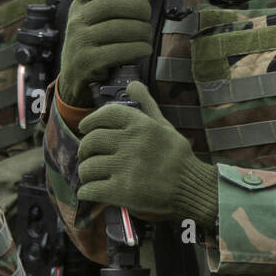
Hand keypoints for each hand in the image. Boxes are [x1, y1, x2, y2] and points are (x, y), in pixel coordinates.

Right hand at [57, 0, 152, 107]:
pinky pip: (121, 51)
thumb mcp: (94, 21)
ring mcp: (80, 40)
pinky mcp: (87, 61)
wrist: (75, 81)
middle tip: (147, 16)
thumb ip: (112, 4)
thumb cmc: (93, 45)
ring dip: (143, 33)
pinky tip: (143, 49)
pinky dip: (138, 49)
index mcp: (80, 5)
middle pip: (115, 3)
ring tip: (146, 37)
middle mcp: (77, 20)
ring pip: (122, 28)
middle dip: (140, 9)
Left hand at [77, 80, 217, 226]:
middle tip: (86, 155)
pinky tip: (91, 191)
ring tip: (90, 176)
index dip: (90, 121)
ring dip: (85, 172)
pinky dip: (86, 192)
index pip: (106, 114)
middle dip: (84, 149)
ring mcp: (126, 167)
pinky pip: (90, 189)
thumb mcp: (164, 126)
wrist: (191, 188)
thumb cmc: (176, 156)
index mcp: (141, 125)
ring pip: (88, 167)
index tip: (84, 128)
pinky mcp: (122, 192)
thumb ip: (146, 105)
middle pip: (91, 141)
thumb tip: (132, 84)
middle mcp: (132, 142)